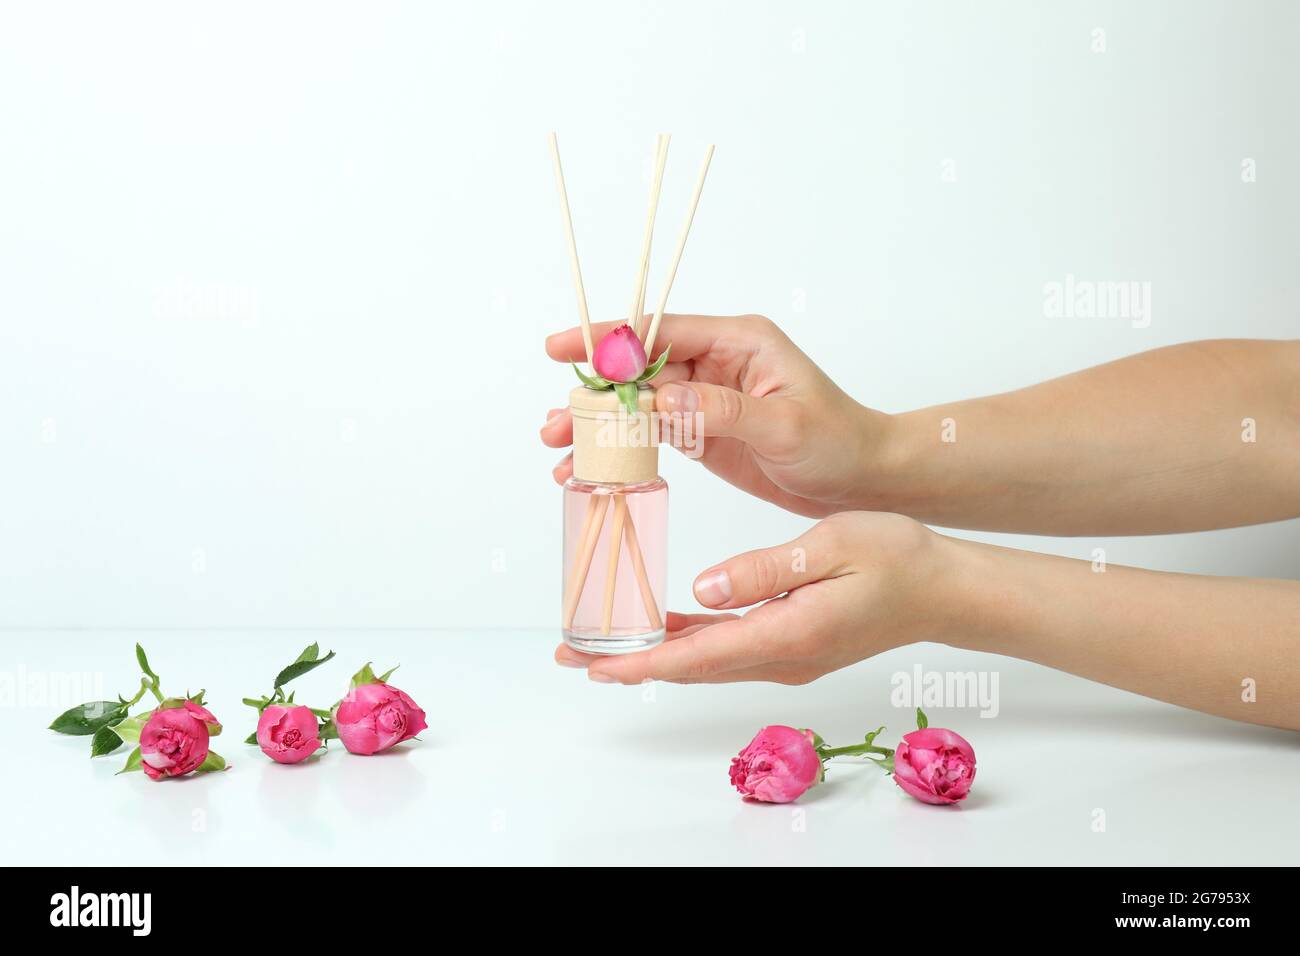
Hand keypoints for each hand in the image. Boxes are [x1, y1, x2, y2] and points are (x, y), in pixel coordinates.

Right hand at [540, 314, 894, 516]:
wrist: (863, 479)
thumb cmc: (838, 441)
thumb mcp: (784, 424)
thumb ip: (723, 409)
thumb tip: (663, 398)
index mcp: (738, 342)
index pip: (661, 331)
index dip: (609, 339)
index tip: (564, 348)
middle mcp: (716, 363)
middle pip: (639, 370)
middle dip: (594, 394)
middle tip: (555, 423)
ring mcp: (706, 398)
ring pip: (638, 404)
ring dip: (600, 425)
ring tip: (561, 450)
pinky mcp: (703, 432)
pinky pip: (652, 434)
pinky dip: (622, 449)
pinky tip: (594, 469)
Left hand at [554, 512, 959, 683]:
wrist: (944, 588)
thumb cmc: (896, 559)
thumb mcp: (829, 546)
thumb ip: (763, 570)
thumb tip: (702, 590)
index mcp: (786, 634)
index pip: (696, 657)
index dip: (639, 662)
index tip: (593, 664)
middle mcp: (780, 656)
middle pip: (689, 667)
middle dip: (628, 662)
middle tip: (571, 652)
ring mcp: (785, 655)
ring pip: (703, 660)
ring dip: (652, 654)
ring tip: (601, 644)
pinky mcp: (790, 643)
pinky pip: (726, 647)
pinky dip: (687, 642)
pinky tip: (663, 627)